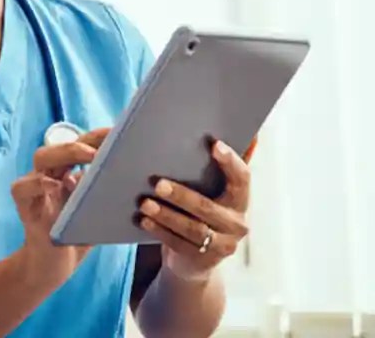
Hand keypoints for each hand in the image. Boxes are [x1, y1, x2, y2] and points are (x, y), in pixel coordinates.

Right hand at [11, 127, 108, 283]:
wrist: (54, 268)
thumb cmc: (77, 236)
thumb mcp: (97, 211)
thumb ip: (107, 192)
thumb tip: (131, 174)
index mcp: (68, 173)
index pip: (80, 146)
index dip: (97, 137)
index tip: (120, 132)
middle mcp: (51, 175)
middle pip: (62, 145)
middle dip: (84, 140)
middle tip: (108, 142)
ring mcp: (36, 190)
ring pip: (42, 158)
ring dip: (65, 153)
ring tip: (88, 156)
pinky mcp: (26, 208)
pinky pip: (22, 188)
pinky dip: (36, 184)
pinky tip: (53, 185)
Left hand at [137, 140, 250, 282]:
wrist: (194, 260)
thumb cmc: (202, 214)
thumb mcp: (214, 192)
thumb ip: (226, 167)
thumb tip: (251, 134)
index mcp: (241, 201)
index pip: (242, 179)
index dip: (230, 162)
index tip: (213, 144)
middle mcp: (237, 224)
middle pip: (208, 207)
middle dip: (181, 195)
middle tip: (157, 183)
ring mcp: (223, 245)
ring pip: (192, 228)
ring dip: (166, 215)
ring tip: (144, 203)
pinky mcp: (203, 260)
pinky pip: (179, 244)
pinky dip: (159, 231)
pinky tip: (143, 221)